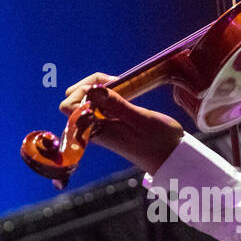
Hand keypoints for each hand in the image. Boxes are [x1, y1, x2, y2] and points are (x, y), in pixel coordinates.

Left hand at [60, 72, 183, 172]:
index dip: (82, 90)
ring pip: (86, 100)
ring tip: (120, 85)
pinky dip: (107, 93)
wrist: (172, 158)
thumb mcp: (141, 119)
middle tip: (113, 82)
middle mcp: (95, 129)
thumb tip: (93, 90)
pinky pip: (98, 104)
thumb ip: (116, 104)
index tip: (107, 86)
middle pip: (73, 100)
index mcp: (97, 130)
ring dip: (99, 88)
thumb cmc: (160, 142)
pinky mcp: (110, 124)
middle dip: (89, 85)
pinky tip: (123, 91)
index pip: (68, 106)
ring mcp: (101, 126)